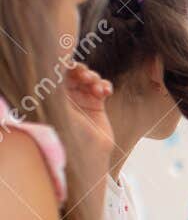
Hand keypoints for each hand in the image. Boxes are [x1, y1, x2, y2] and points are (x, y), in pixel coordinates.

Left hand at [58, 63, 115, 185]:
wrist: (88, 153)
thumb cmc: (67, 133)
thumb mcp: (58, 107)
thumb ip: (58, 86)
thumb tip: (59, 67)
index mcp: (50, 95)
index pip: (55, 73)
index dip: (63, 66)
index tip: (70, 66)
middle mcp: (64, 96)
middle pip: (72, 73)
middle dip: (81, 71)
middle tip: (85, 76)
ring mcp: (81, 99)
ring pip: (89, 78)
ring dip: (95, 78)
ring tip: (97, 88)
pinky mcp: (96, 104)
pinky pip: (101, 87)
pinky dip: (105, 86)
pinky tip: (106, 92)